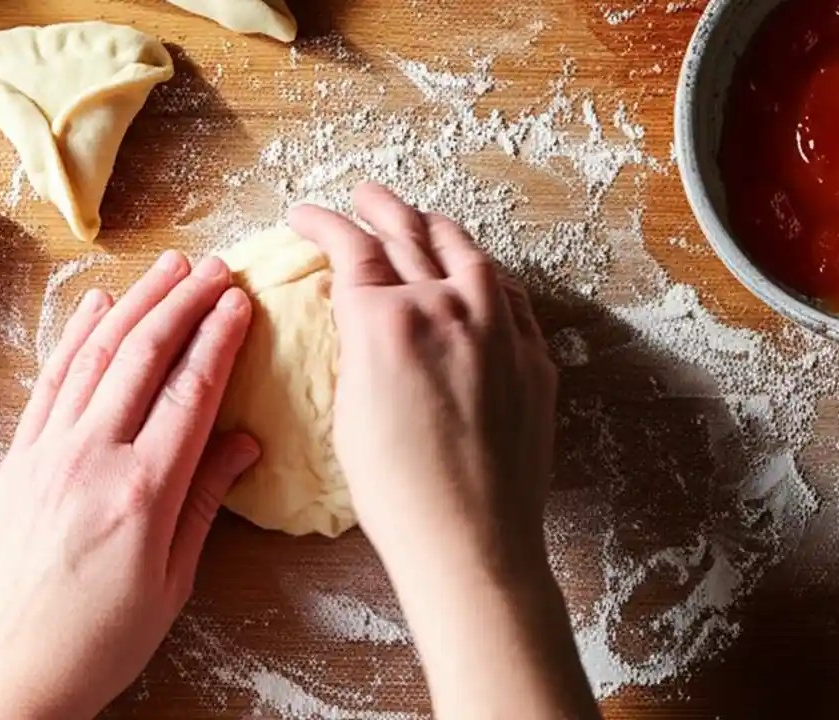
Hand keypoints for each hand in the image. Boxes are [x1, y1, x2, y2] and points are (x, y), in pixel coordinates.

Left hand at [0, 252, 258, 719]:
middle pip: (143, 356)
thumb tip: (243, 442)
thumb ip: (206, 501)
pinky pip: (51, 381)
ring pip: (96, 355)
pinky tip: (98, 307)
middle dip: (184, 302)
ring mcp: (47, 453)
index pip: (191, 392)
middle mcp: (91, 459)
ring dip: (136, 303)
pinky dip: (77, 337)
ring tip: (169, 268)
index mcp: (142, 492)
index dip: (219, 339)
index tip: (241, 302)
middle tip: (216, 269)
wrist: (7, 671)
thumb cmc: (98, 640)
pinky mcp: (18, 459)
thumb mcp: (172, 581)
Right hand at [288, 183, 556, 577]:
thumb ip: (356, 348)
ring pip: (465, 251)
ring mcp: (498, 327)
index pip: (350, 247)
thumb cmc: (395, 491)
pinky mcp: (533, 355)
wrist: (469, 538)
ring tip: (418, 218)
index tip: (306, 216)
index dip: (323, 223)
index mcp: (386, 318)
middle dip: (379, 207)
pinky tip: (476, 271)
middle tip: (362, 196)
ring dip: (435, 227)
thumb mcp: (346, 409)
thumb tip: (364, 322)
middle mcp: (446, 306)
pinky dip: (483, 271)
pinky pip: (508, 292)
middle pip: (408, 233)